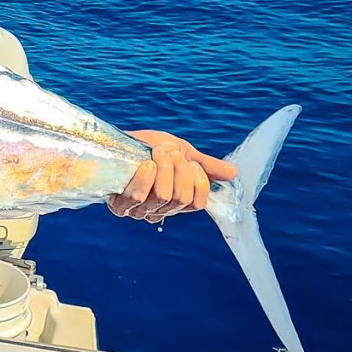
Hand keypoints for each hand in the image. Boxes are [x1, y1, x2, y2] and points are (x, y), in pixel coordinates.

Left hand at [108, 129, 237, 222]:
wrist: (117, 141)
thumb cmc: (148, 147)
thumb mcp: (183, 152)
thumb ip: (205, 166)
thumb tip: (234, 173)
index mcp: (176, 202)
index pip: (197, 203)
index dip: (198, 182)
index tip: (190, 164)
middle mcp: (159, 210)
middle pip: (181, 198)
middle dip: (179, 170)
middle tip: (169, 153)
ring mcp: (139, 211)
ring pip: (163, 196)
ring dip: (163, 169)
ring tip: (156, 154)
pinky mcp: (120, 205)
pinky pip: (138, 197)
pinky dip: (145, 178)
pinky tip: (146, 164)